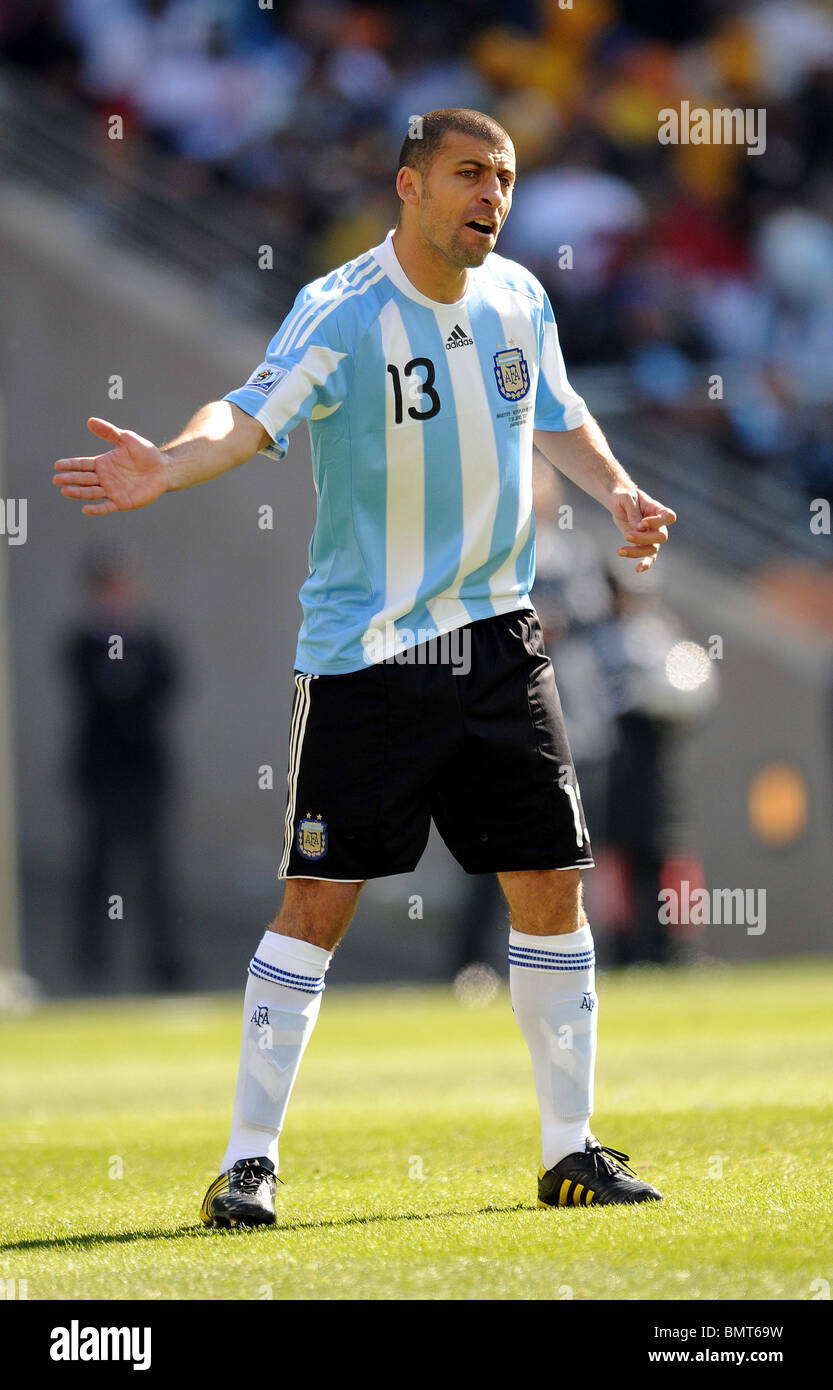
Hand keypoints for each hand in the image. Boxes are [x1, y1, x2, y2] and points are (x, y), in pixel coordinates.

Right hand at [53, 417, 168, 515]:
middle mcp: (105, 478)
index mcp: (103, 463)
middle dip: (70, 479)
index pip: (83, 464)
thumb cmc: (146, 453)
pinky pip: (106, 507)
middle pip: (83, 479)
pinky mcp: (122, 502)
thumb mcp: (127, 439)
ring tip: (65, 490)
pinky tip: (85, 509)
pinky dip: (96, 509)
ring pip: (91, 492)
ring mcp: (112, 491)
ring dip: (78, 492)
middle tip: (56, 479)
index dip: (70, 465)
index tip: (57, 465)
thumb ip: (109, 431)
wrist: (164, 469)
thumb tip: (90, 421)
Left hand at [610, 488, 676, 572]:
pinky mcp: (643, 544)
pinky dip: (645, 564)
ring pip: (653, 549)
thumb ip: (634, 513)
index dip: (658, 522)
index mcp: (657, 509)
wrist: (618, 502)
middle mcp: (658, 524)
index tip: (642, 522)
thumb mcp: (626, 500)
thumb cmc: (623, 497)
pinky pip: (649, 557)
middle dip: (643, 539)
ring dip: (637, 551)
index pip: (669, 517)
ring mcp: (652, 535)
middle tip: (627, 535)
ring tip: (620, 550)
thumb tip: (639, 529)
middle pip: (661, 537)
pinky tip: (637, 569)